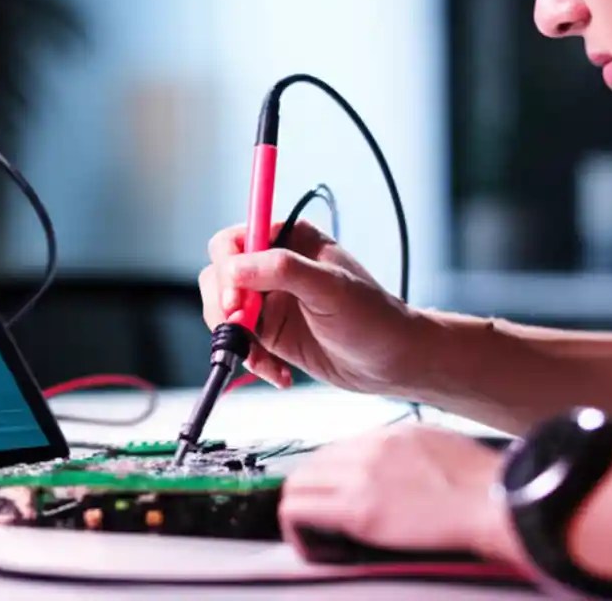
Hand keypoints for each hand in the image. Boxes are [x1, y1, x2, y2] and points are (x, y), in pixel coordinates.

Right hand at [198, 219, 425, 394]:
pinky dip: (250, 359)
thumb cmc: (373, 318)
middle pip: (219, 277)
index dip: (226, 269)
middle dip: (224, 307)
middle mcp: (273, 266)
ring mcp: (268, 300)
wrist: (392, 363)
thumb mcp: (330, 288)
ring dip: (235, 338)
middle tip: (241, 330)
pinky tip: (278, 372)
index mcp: (288, 239)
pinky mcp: (269, 332)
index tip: (237, 300)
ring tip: (264, 359)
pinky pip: (238, 342)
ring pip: (223, 311)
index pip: (234, 242)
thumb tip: (233, 269)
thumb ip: (282, 270)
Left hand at [279, 424, 525, 565]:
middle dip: (311, 497)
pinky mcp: (359, 509)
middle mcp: (370, 448)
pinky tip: (317, 552)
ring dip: (301, 515)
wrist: (505, 506)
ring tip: (319, 543)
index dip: (331, 481)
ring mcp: (361, 476)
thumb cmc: (494, 494)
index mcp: (394, 435)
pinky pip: (296, 512)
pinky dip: (298, 533)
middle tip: (323, 529)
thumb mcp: (450, 455)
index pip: (338, 451)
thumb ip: (418, 461)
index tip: (337, 506)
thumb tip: (406, 482)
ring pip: (297, 486)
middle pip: (311, 466)